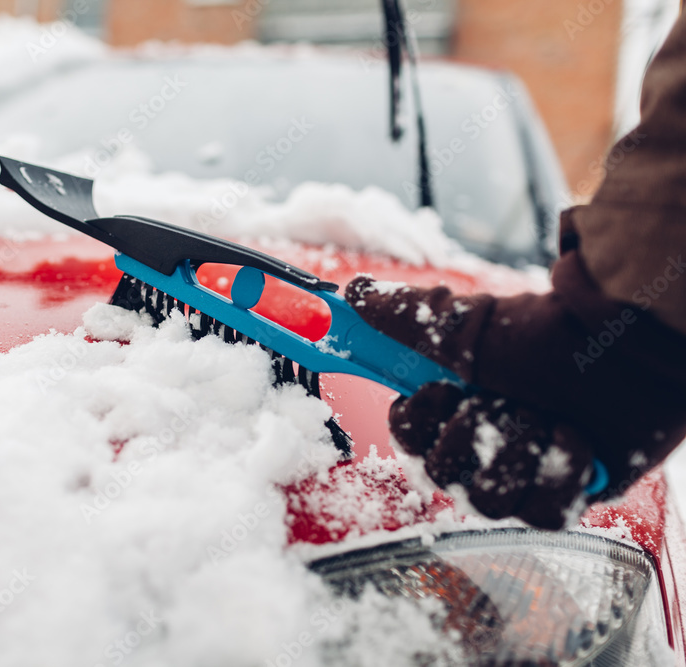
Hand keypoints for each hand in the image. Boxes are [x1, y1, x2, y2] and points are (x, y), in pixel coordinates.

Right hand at [344, 257, 685, 528]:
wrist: (626, 345)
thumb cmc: (549, 333)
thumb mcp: (466, 325)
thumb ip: (405, 317)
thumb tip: (351, 292)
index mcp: (454, 410)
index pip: (408, 440)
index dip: (418, 422)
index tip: (440, 390)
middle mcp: (483, 448)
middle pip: (443, 476)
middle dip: (475, 431)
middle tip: (503, 399)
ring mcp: (524, 477)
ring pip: (489, 499)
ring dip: (518, 447)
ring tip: (546, 414)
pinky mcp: (567, 497)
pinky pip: (542, 512)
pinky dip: (560, 469)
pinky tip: (575, 436)